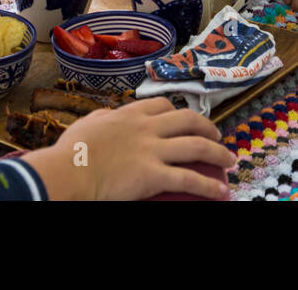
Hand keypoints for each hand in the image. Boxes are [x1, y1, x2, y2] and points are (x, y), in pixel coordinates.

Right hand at [21, 96, 235, 199]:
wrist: (67, 172)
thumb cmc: (69, 153)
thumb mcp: (86, 125)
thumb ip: (101, 119)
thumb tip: (105, 117)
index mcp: (129, 115)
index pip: (162, 105)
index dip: (179, 111)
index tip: (186, 119)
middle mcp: (146, 128)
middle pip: (188, 120)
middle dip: (208, 127)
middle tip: (218, 137)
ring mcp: (152, 150)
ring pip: (197, 146)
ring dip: (219, 153)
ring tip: (230, 161)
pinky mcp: (154, 175)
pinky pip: (189, 179)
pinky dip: (210, 186)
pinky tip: (222, 191)